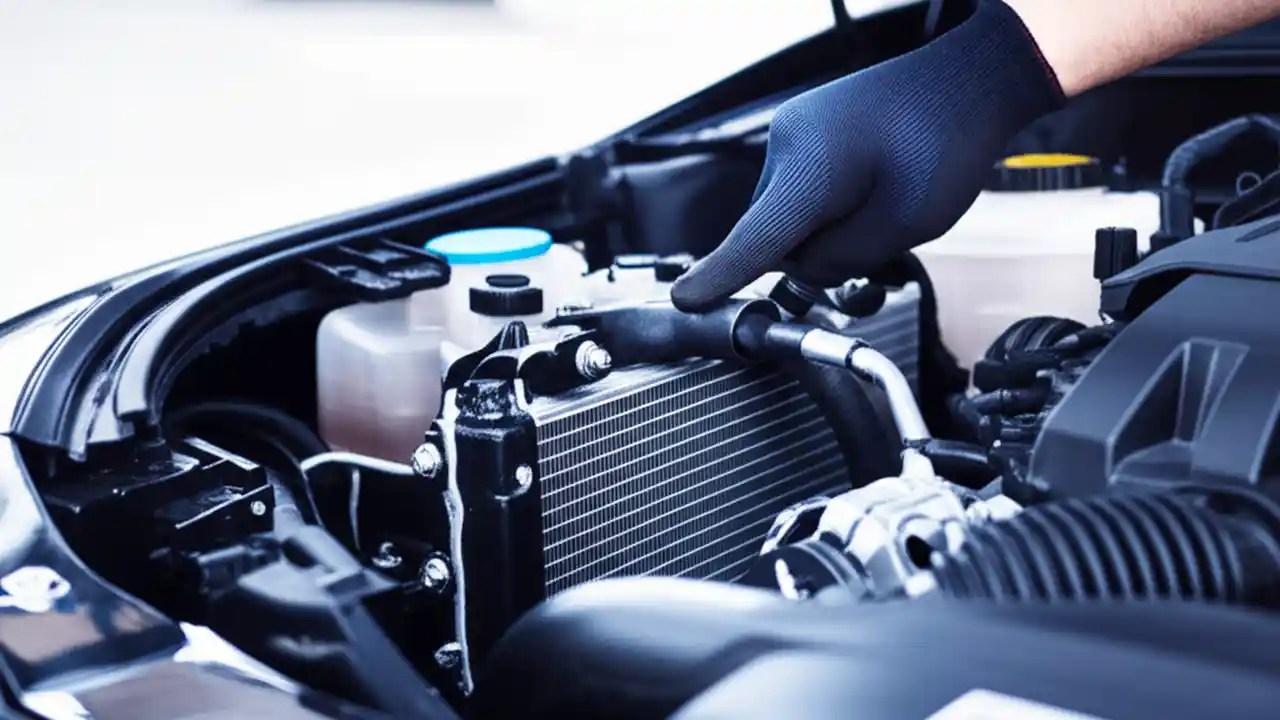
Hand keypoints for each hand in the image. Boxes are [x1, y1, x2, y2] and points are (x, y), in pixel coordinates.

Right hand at [672, 0, 1063, 311]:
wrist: (967, 79)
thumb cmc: (946, 143)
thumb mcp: (905, 224)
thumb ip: (843, 259)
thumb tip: (804, 267)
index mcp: (811, 170)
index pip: (754, 240)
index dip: (719, 276)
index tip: (684, 300)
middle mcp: (788, 144)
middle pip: (771, 233)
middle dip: (812, 250)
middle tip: (873, 233)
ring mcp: (792, 131)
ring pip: (784, 214)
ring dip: (820, 226)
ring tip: (876, 201)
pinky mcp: (802, 129)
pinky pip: (796, 189)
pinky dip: (822, 203)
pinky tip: (865, 187)